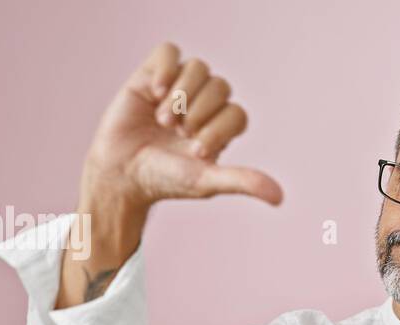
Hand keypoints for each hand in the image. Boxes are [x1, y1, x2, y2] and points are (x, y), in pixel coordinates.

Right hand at [80, 42, 283, 208]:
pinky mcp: (151, 75)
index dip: (219, 128)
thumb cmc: (164, 179)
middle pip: (220, 86)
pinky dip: (165, 69)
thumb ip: (242, 181)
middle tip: (179, 133)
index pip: (237, 113)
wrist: (121, 174)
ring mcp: (177, 88)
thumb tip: (279, 198)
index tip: (197, 150)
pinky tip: (155, 92)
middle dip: (200, 112)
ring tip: (164, 120)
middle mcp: (203, 104)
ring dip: (182, 95)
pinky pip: (169, 51)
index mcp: (220, 127)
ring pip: (198, 67)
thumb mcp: (205, 182)